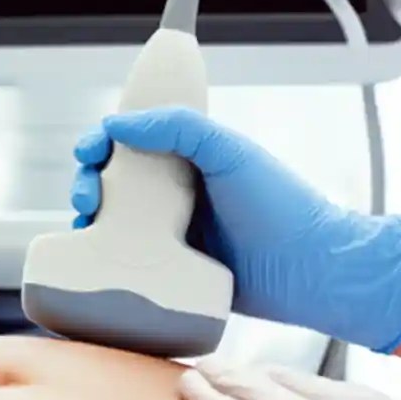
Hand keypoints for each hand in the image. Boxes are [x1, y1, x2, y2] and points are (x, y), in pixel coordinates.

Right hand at [70, 107, 400, 352]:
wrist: (313, 273)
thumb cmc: (281, 206)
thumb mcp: (228, 150)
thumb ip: (177, 126)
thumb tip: (118, 124)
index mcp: (188, 159)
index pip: (131, 141)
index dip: (102, 141)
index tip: (89, 148)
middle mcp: (176, 194)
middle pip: (113, 181)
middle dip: (87, 181)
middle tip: (87, 196)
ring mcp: (173, 235)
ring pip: (114, 222)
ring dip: (90, 220)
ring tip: (87, 225)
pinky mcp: (173, 275)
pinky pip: (129, 264)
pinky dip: (105, 260)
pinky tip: (96, 261)